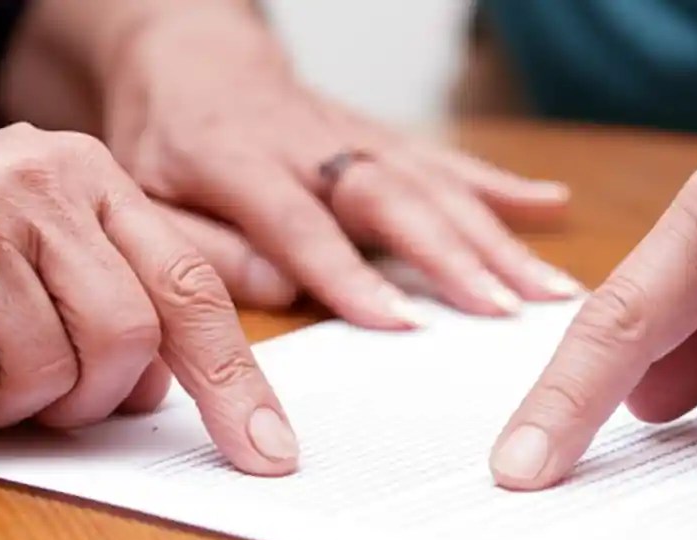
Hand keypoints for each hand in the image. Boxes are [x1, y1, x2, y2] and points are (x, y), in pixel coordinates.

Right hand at [0, 111, 297, 474]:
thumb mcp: (36, 237)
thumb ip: (111, 297)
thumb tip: (162, 391)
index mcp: (96, 183)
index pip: (192, 289)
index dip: (238, 381)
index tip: (270, 452)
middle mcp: (47, 187)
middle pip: (128, 340)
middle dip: (92, 397)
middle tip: (45, 391)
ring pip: (47, 370)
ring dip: (11, 400)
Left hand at [102, 8, 581, 326]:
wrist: (189, 59)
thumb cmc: (162, 144)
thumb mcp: (144, 199)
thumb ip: (205, 247)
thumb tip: (282, 291)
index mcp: (237, 161)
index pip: (300, 223)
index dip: (350, 274)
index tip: (404, 324)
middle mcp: (310, 143)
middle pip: (390, 195)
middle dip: (452, 254)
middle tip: (503, 310)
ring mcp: (354, 134)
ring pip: (433, 181)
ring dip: (496, 235)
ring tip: (548, 289)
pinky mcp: (381, 133)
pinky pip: (444, 158)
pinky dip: (500, 185)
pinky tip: (552, 208)